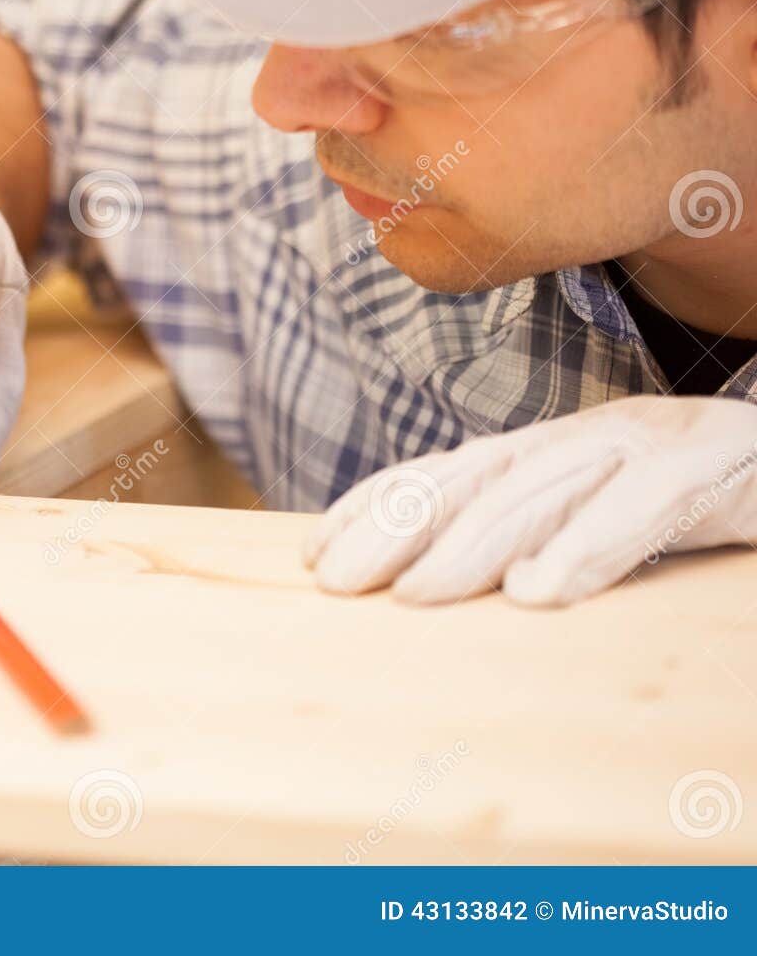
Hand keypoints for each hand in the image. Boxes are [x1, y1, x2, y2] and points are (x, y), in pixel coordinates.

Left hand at [303, 396, 756, 605]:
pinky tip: (537, 592)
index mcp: (556, 448)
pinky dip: (585, 547)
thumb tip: (435, 583)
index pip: (447, 473)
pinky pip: (642, 509)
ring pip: (545, 491)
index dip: (378, 506)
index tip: (314, 554)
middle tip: (338, 583)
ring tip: (415, 594)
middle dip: (398, 528)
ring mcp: (652, 444)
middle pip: (477, 479)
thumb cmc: (704, 500)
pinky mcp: (715, 470)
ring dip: (473, 544)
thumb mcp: (604, 516)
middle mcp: (590, 436)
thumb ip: (532, 532)